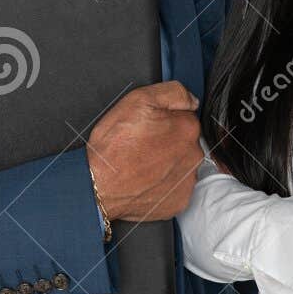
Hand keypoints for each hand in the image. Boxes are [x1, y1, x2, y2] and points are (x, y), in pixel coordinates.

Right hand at [86, 81, 202, 221]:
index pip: (185, 116)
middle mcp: (193, 155)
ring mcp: (187, 180)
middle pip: (185, 141)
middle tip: (142, 145)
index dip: (164, 118)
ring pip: (181, 164)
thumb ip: (173, 92)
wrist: (99, 185)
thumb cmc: (113, 147)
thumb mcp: (138, 99)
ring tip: (142, 164)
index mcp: (187, 128)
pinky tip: (146, 180)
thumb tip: (191, 99)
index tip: (149, 126)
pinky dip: (164, 184)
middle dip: (168, 140)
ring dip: (167, 162)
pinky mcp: (178, 201)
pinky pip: (176, 188)